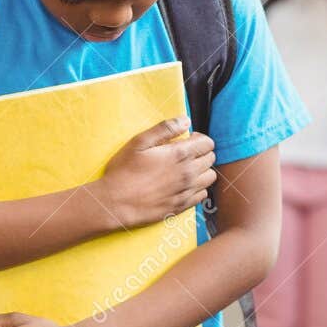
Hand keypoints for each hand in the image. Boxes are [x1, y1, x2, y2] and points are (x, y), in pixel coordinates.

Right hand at [93, 117, 214, 229]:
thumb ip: (165, 129)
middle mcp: (188, 173)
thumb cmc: (124, 171)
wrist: (115, 203)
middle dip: (201, 152)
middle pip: (210, 158)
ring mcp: (186, 191)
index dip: (198, 138)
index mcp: (179, 155)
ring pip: (210, 177)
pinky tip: (183, 185)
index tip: (186, 139)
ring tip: (186, 169)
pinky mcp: (182, 206)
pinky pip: (202, 195)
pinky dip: (198, 188)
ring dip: (202, 170)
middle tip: (184, 153)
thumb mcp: (139, 142)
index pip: (207, 143)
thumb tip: (185, 120)